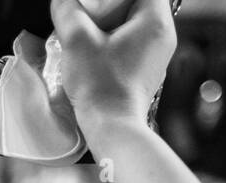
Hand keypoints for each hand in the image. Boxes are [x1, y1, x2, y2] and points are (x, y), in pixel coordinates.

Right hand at [51, 0, 176, 128]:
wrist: (112, 128)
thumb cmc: (100, 87)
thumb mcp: (77, 41)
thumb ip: (68, 11)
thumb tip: (62, 0)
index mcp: (155, 20)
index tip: (93, 3)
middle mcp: (163, 35)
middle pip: (139, 2)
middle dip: (111, 5)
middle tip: (88, 14)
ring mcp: (157, 54)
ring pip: (135, 22)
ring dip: (112, 22)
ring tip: (88, 33)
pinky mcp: (147, 69)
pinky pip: (133, 42)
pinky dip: (115, 40)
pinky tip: (95, 51)